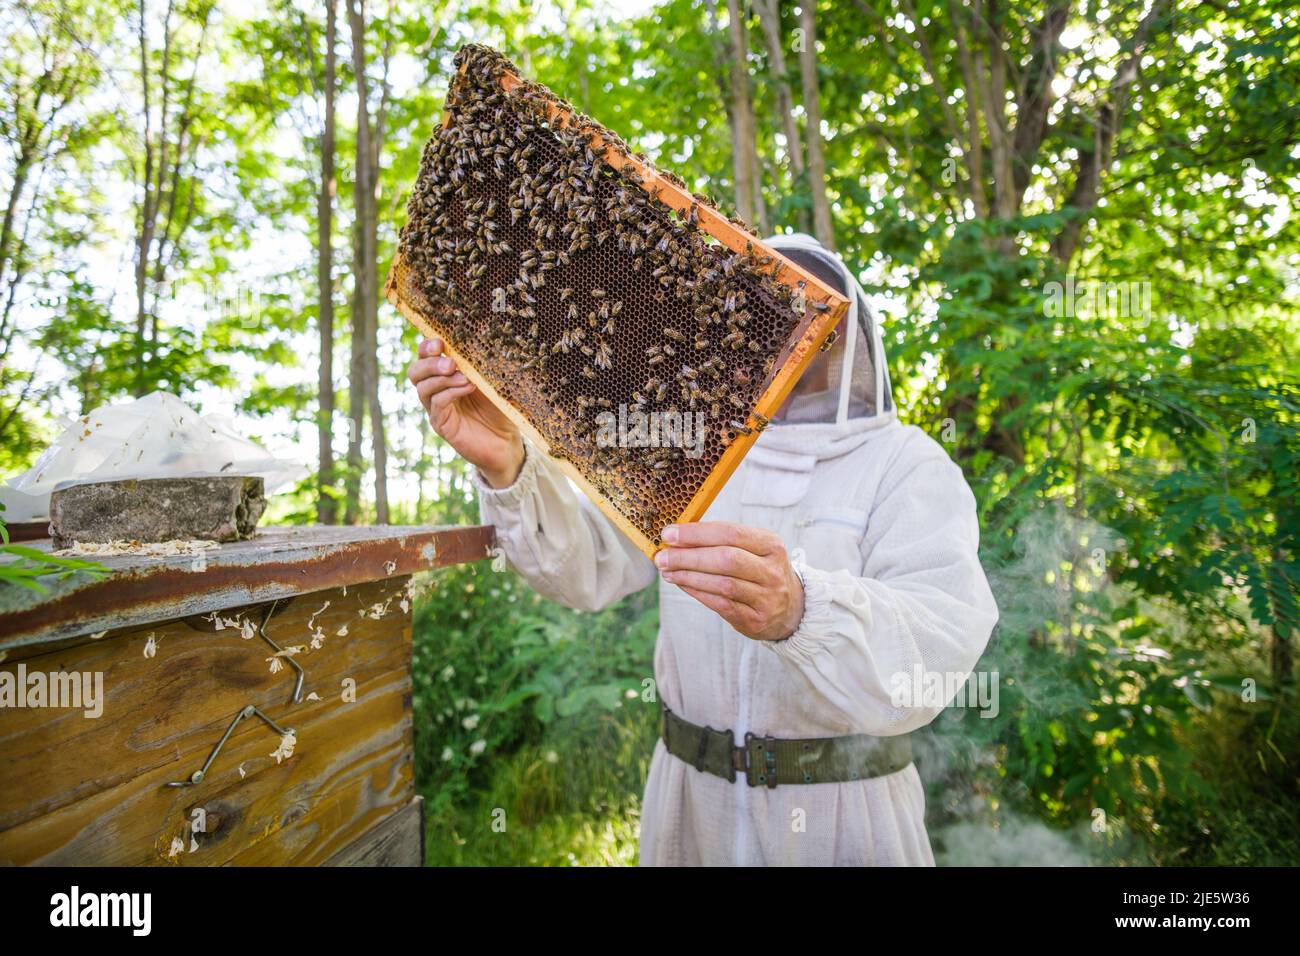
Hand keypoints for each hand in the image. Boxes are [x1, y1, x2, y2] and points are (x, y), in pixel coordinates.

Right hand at [406, 337, 523, 487]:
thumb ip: (482, 364)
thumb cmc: (500, 407)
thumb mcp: (493, 381)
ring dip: (441, 378)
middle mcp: (436, 389)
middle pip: (416, 371)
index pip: (426, 356)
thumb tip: (482, 342)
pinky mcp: (441, 424)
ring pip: (423, 387)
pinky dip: (450, 392)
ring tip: (464, 377)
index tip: (440, 342)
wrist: (507, 441)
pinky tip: (467, 387)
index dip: (428, 347)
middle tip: (450, 363)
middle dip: (429, 362)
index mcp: (445, 374)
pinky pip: (436, 404)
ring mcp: (436, 407)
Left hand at [654, 522, 804, 640]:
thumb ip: (721, 541)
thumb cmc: (761, 571)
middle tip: (662, 556)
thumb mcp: (754, 549)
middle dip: (689, 556)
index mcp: (771, 545)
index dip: (697, 533)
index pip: (731, 533)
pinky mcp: (755, 619)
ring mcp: (766, 597)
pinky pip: (720, 604)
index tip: (669, 534)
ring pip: (722, 584)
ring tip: (667, 571)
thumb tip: (677, 537)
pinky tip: (682, 584)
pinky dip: (697, 592)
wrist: (790, 608)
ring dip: (688, 576)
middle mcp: (772, 571)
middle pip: (726, 559)